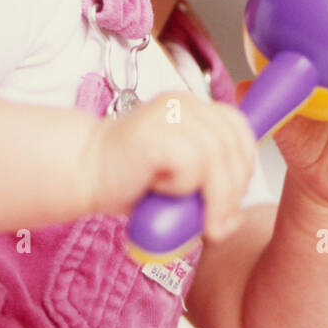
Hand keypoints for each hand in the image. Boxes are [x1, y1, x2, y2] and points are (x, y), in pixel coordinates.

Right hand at [89, 92, 257, 240]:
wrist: (82, 173)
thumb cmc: (127, 180)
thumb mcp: (181, 185)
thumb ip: (211, 193)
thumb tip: (236, 219)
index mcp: (193, 108)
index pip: (240, 129)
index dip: (244, 166)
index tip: (231, 198)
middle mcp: (184, 104)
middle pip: (234, 146)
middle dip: (234, 192)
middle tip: (216, 223)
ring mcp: (170, 114)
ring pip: (218, 158)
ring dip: (214, 198)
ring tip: (195, 220)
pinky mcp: (156, 132)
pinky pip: (193, 164)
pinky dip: (185, 187)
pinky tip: (162, 191)